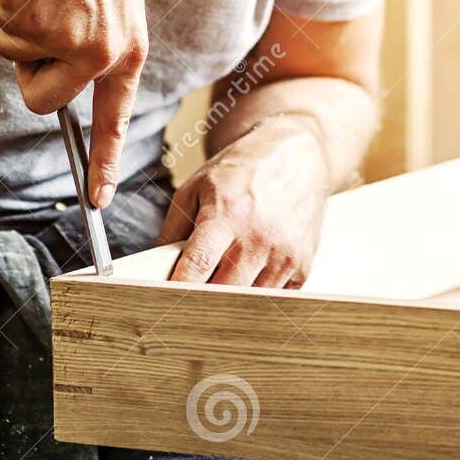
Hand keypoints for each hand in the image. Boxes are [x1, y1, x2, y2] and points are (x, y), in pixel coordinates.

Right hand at [0, 0, 147, 208]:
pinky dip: (3, 5)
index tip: (98, 198)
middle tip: (40, 17)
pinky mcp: (37, 26)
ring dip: (15, 25)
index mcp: (128, 47)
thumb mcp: (106, 1)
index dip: (104, 161)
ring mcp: (70, 41)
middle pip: (42, 98)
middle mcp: (105, 52)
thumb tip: (64, 87)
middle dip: (27, 68)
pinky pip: (0, 32)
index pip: (115, 115)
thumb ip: (94, 44)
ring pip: (15, 60)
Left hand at [158, 116, 329, 286]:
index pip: (199, 263)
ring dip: (230, 299)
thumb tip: (157, 264)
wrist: (297, 158)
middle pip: (223, 290)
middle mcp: (259, 237)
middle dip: (202, 298)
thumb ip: (174, 226)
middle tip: (188, 297)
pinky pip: (273, 298)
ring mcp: (284, 255)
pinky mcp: (302, 266)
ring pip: (248, 302)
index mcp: (228, 214)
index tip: (165, 300)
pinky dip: (257, 295)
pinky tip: (250, 275)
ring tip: (221, 280)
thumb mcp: (197, 187)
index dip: (180, 286)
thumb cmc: (243, 171)